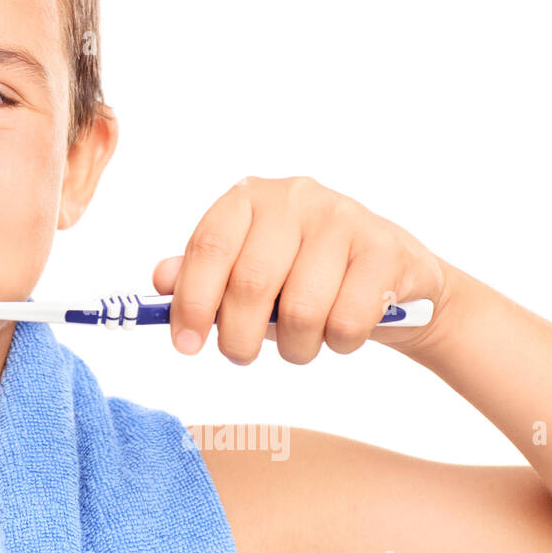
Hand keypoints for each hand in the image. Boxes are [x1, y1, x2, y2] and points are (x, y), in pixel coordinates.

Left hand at [152, 176, 450, 363]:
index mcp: (248, 199)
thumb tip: (161, 281)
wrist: (390, 273)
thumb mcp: (244, 269)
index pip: (209, 247)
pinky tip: (340, 332)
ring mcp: (343, 218)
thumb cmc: (302, 273)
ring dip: (294, 347)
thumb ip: (200, 274)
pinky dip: (338, 344)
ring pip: (302, 310)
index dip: (191, 301)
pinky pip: (348, 321)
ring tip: (298, 343)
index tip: (185, 345)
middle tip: (240, 355)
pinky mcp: (384, 249)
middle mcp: (294, 198)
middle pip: (251, 283)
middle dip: (239, 338)